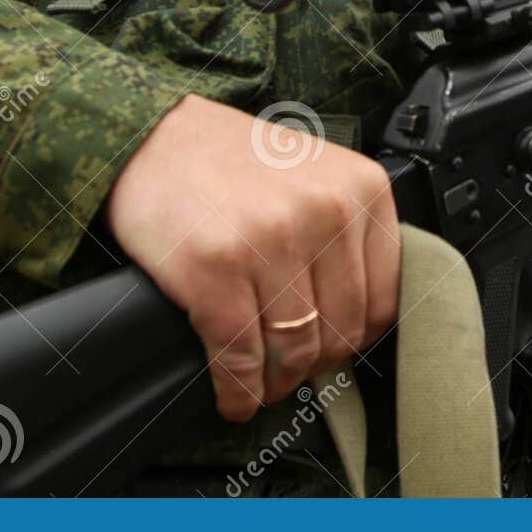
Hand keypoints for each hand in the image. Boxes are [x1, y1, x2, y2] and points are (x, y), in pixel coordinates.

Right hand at [106, 94, 399, 421]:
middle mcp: (326, 211)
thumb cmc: (229, 160)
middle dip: (311, 366)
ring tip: (259, 384)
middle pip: (340, 331)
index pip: (382, 300)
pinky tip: (231, 395)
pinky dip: (237, 391)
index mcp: (362, 189)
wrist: (149, 136)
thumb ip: (344, 233)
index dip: (354, 338)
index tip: (330, 348)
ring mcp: (272, 240)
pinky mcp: (216, 269)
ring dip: (274, 385)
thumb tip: (355, 323)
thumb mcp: (314, 176)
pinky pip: (241, 357)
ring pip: (295, 351)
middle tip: (287, 372)